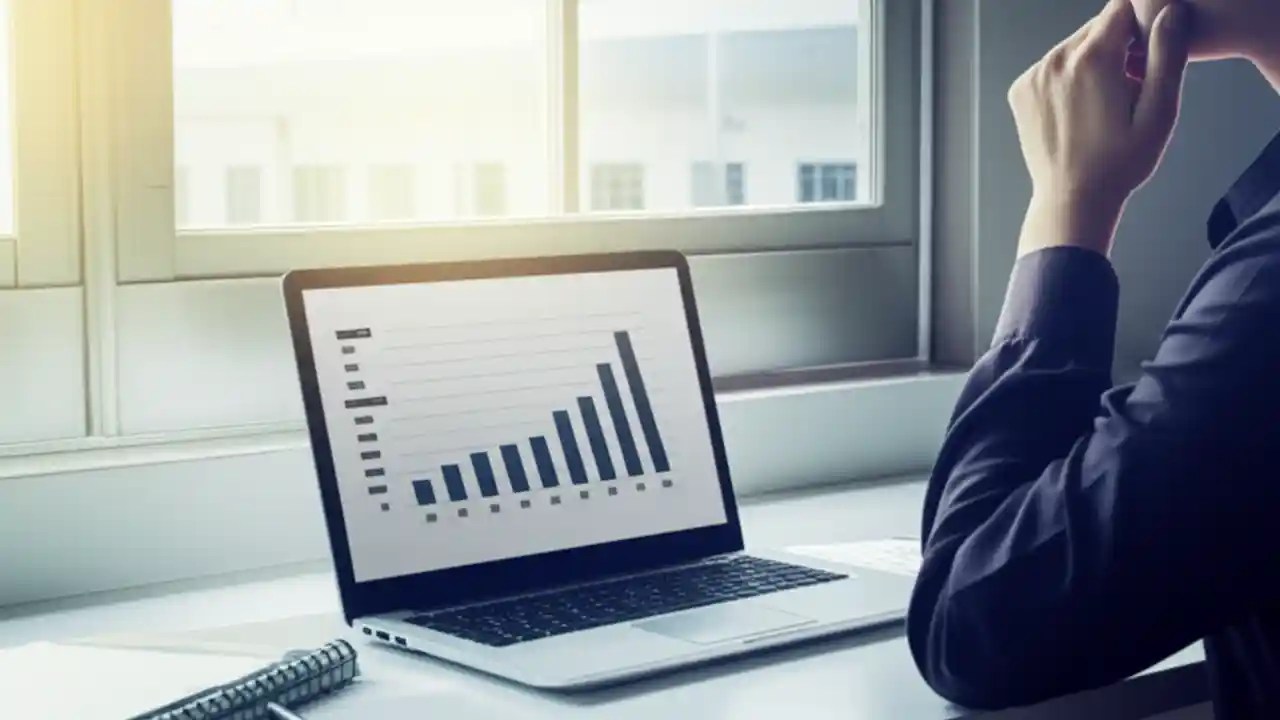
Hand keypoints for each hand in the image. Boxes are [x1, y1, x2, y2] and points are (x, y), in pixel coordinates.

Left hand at [1010, 0, 1191, 256]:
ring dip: (1093, 63)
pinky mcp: (1021, 90)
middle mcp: (1055, 59)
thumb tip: (1171, 12)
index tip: (1146, 58)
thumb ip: (1167, 54)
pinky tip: (1081, 111)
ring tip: (1104, 105)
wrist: (1072, 199)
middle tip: (1128, 88)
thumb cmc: (1120, 163)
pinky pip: (1053, 68)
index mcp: (1091, 58)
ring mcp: (1033, 75)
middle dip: (1118, 47)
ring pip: (1074, 47)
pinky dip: (1069, 79)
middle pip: (1097, 28)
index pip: (1123, 8)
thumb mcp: (1159, 110)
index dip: (1142, 26)